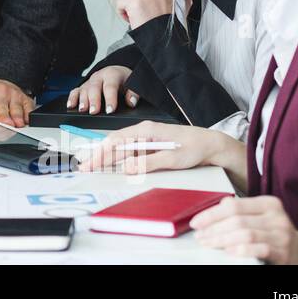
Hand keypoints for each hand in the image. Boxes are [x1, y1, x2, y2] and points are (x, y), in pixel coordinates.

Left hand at [0, 78, 34, 126]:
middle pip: (1, 109)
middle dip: (3, 119)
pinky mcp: (24, 99)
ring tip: (17, 125)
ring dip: (16, 118)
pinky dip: (28, 115)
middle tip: (5, 127)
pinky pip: (28, 108)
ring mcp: (13, 94)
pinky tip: (26, 121)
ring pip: (15, 109)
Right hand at [66, 65, 135, 113]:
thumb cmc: (123, 79)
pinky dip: (72, 98)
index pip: (110, 87)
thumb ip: (134, 93)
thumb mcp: (132, 83)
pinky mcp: (83, 86)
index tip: (110, 110)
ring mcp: (90, 82)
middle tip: (94, 111)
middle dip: (93, 100)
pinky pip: (75, 91)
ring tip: (82, 110)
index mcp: (112, 75)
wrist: (116, 71)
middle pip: (94, 88)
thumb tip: (131, 102)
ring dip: (82, 100)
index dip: (110, 99)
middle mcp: (99, 77)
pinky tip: (70, 105)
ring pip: (84, 90)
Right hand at [76, 120, 230, 172]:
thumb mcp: (172, 158)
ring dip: (107, 158)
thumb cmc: (195, 147)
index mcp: (146, 130)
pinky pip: (130, 152)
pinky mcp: (151, 146)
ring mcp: (146, 139)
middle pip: (115, 144)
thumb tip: (127, 167)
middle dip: (99, 156)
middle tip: (85, 168)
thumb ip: (148, 163)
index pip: (116, 141)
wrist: (211, 145)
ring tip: (94, 167)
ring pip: (121, 148)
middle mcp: (144, 132)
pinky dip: (119, 159)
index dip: (101, 153)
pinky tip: (113, 166)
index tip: (90, 163)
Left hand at [190, 195, 297, 263]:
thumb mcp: (261, 217)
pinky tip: (229, 252)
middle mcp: (276, 217)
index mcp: (268, 203)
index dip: (211, 214)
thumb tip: (212, 212)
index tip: (196, 223)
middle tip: (200, 237)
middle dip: (213, 229)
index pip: (233, 205)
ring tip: (209, 244)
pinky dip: (240, 250)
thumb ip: (241, 211)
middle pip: (236, 220)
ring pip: (244, 234)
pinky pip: (258, 249)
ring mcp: (281, 234)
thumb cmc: (274, 233)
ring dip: (222, 240)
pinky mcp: (283, 252)